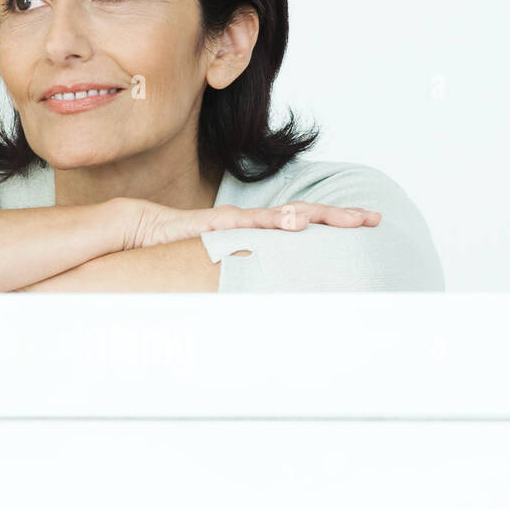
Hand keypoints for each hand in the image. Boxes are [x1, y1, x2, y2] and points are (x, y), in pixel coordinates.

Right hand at [123, 198, 381, 248]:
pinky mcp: (218, 226)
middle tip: (375, 219)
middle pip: (304, 216)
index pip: (298, 225)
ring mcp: (237, 223)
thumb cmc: (172, 251)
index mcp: (253, 232)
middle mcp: (251, 223)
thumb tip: (255, 292)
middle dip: (340, 218)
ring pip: (287, 216)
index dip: (329, 225)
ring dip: (321, 217)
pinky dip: (275, 223)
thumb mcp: (215, 265)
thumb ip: (237, 273)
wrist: (135, 230)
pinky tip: (298, 223)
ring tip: (353, 219)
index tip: (360, 226)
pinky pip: (251, 224)